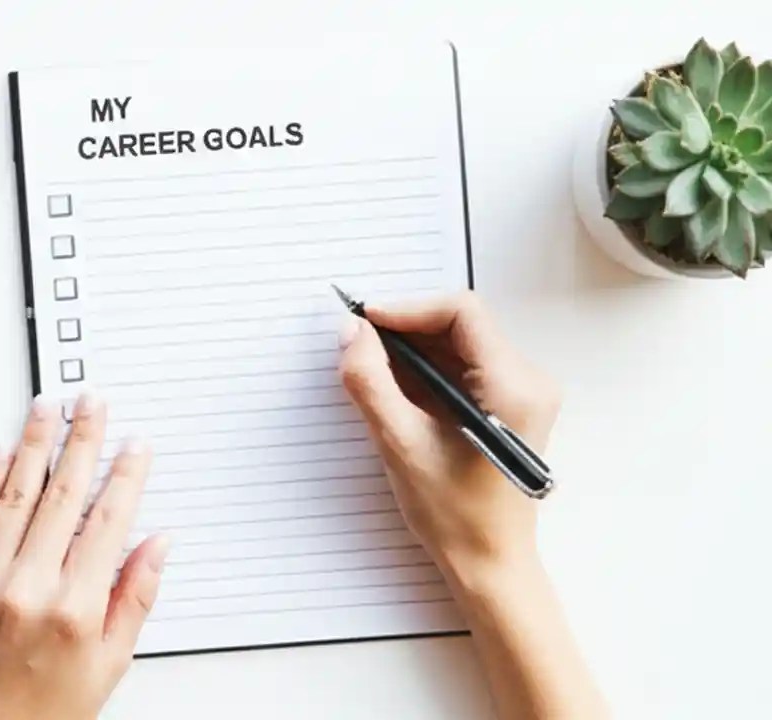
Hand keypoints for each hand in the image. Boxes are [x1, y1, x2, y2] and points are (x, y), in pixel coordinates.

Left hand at [0, 392, 169, 719]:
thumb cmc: (43, 717)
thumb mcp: (109, 668)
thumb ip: (135, 599)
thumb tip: (156, 545)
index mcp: (76, 609)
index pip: (108, 521)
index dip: (125, 475)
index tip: (135, 446)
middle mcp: (27, 588)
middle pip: (62, 495)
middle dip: (81, 440)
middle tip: (91, 402)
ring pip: (14, 496)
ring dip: (33, 445)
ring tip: (46, 409)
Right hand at [337, 292, 560, 576]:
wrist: (488, 562)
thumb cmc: (453, 515)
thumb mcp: (400, 444)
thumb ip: (370, 382)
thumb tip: (350, 333)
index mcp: (513, 387)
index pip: (461, 313)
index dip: (408, 309)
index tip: (364, 322)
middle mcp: (528, 381)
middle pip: (461, 324)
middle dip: (406, 329)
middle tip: (359, 345)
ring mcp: (522, 392)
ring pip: (459, 343)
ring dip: (413, 349)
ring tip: (372, 369)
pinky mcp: (508, 405)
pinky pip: (464, 366)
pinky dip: (426, 369)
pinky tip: (396, 388)